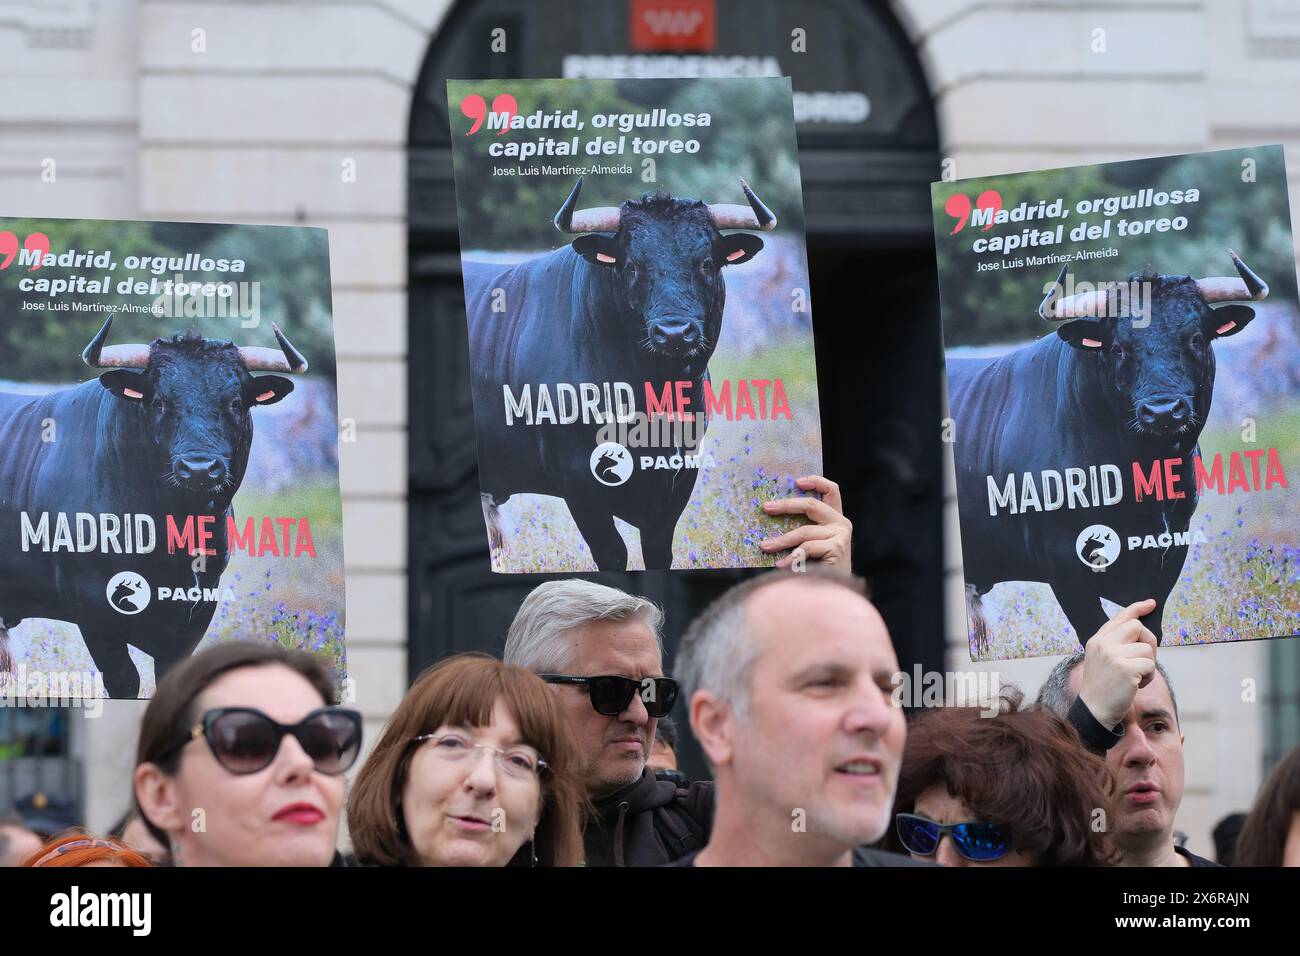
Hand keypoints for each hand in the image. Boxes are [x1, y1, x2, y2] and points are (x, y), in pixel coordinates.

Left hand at [759, 475, 851, 569]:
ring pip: (804, 531)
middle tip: (766, 508)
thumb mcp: (810, 543)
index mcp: (835, 518)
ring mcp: (840, 535)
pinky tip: (780, 565)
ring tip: (765, 546)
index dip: (816, 481)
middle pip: (812, 504)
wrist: (834, 593)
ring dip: (781, 540)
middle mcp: (841, 523)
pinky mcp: (837, 548)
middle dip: (786, 505)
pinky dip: (791, 557)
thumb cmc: (818, 568)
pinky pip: (806, 548)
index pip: (832, 490)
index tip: (796, 481)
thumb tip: (772, 512)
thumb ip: (802, 527)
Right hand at [1077, 599, 1158, 728]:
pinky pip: (1151, 665)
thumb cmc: (1102, 687)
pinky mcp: (1126, 669)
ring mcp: (1114, 655)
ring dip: (1148, 665)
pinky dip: (1149, 677)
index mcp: (1097, 640)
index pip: (1120, 617)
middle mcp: (1103, 644)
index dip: (1137, 608)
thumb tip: (1141, 632)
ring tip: (1136, 677)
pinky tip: (1137, 685)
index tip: (1150, 604)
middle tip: (1144, 659)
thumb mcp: (1102, 659)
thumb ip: (1116, 644)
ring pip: (1147, 649)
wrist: (1094, 711)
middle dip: (1148, 642)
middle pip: (1137, 627)